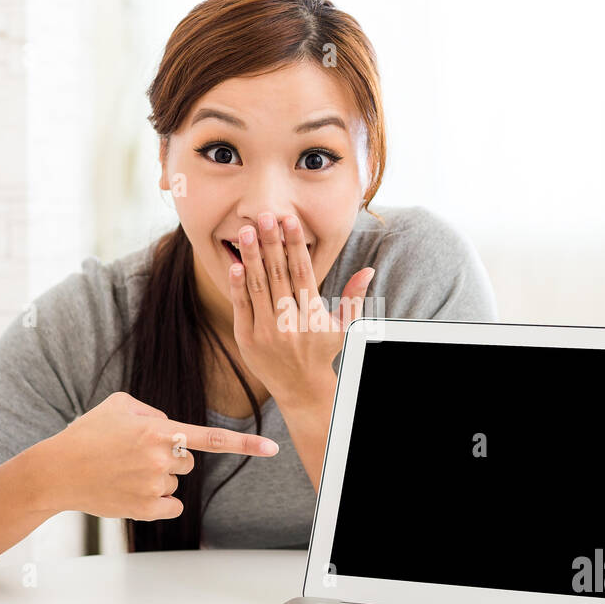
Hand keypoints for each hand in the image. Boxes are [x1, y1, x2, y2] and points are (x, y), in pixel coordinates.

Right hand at [42, 391, 278, 518]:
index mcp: (158, 429)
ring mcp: (152, 485)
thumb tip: (172, 426)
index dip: (245, 445)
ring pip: (176, 483)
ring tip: (124, 472)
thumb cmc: (88, 434)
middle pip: (188, 462)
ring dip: (158, 479)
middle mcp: (159, 458)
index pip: (211, 439)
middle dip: (170, 458)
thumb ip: (153, 410)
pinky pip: (171, 506)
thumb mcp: (119, 404)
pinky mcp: (144, 508)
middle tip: (137, 455)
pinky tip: (132, 490)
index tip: (273, 449)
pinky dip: (158, 501)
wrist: (57, 471)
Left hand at [228, 212, 373, 403]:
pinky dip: (238, 286)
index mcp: (313, 315)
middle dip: (270, 243)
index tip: (289, 220)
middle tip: (264, 215)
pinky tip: (235, 264)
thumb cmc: (323, 350)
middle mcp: (289, 322)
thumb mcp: (344, 326)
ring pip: (258, 287)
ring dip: (251, 257)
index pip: (303, 271)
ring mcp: (266, 332)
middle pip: (278, 274)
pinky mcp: (247, 339)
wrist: (300, 388)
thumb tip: (368, 270)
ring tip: (246, 230)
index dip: (295, 244)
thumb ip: (354, 297)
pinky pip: (242, 307)